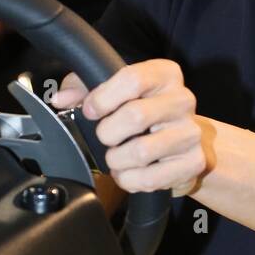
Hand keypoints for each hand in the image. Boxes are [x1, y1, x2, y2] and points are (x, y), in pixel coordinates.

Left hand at [69, 59, 207, 196]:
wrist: (180, 141)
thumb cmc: (140, 111)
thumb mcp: (112, 91)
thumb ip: (82, 89)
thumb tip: (61, 100)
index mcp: (164, 74)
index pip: (132, 79)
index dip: (103, 98)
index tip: (91, 110)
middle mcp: (183, 99)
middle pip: (135, 116)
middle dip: (107, 133)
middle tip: (105, 137)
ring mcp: (191, 132)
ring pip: (140, 151)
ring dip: (116, 160)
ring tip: (116, 157)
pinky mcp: (193, 162)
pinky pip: (149, 178)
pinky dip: (129, 180)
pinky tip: (129, 172)